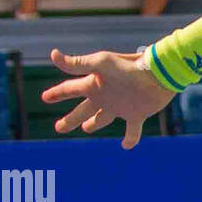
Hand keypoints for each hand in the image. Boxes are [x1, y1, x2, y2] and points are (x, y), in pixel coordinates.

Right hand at [43, 49, 173, 149]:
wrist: (157, 75)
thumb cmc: (128, 67)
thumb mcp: (100, 64)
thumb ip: (77, 64)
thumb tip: (53, 55)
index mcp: (94, 85)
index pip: (70, 89)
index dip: (57, 93)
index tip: (45, 98)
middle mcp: (105, 96)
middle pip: (83, 110)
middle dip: (70, 119)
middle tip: (58, 128)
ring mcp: (121, 106)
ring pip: (102, 119)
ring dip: (94, 124)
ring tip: (86, 128)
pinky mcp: (137, 114)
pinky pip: (132, 130)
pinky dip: (130, 139)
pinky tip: (126, 146)